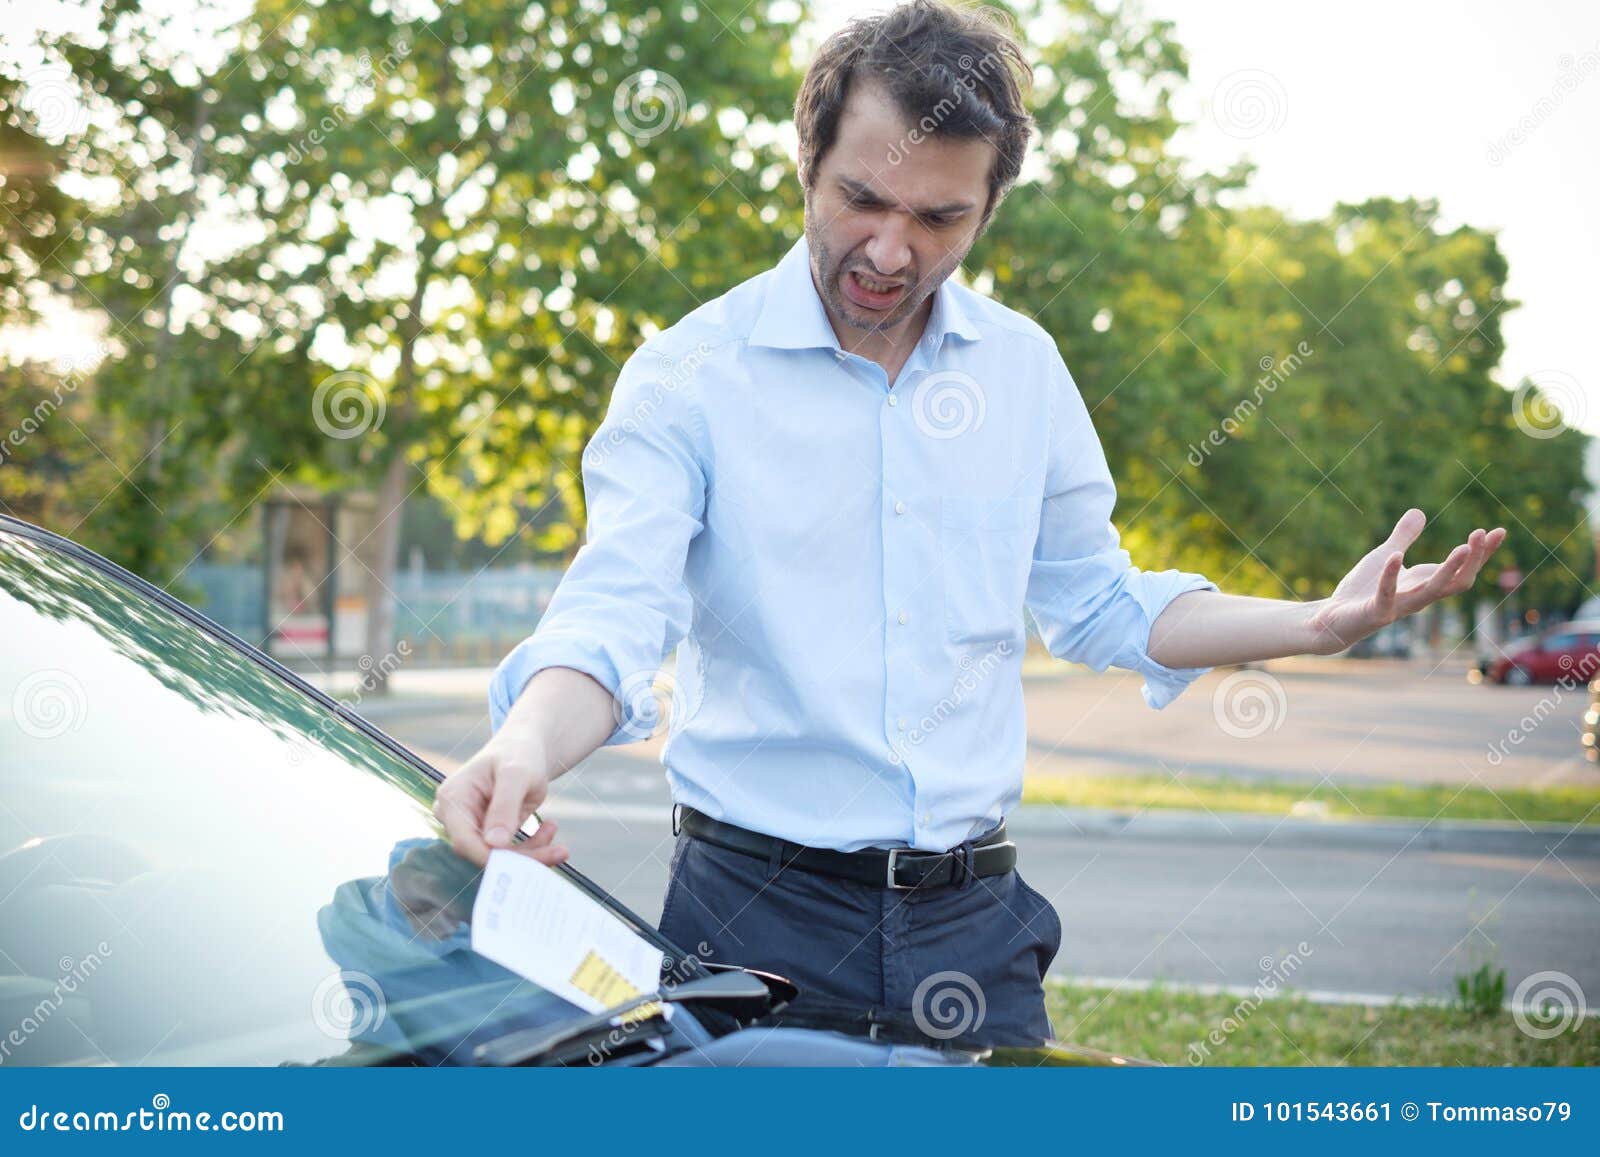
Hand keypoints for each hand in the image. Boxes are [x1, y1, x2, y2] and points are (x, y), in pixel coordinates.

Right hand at [431, 728, 569, 867]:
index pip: (465, 840)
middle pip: (482, 852)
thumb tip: (494, 843)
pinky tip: (549, 829)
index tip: (527, 863)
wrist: (524, 747)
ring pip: (498, 855)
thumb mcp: (516, 774)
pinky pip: (508, 851)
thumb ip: (505, 806)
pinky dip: (532, 846)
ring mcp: (471, 826)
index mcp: (453, 798)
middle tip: (560, 852)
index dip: (492, 856)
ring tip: (556, 835)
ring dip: (532, 852)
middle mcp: (455, 816)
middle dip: (522, 856)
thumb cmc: (518, 753)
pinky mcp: (488, 833)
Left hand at [1307, 508, 1506, 653]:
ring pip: (1432, 591)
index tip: (1499, 531)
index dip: (1481, 553)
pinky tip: (1395, 555)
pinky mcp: (1375, 613)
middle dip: (1473, 560)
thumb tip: (1419, 511)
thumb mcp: (1384, 556)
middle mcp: (1417, 597)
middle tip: (1484, 534)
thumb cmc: (1361, 591)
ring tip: (1464, 547)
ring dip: (1449, 570)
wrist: (1332, 620)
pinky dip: (1390, 576)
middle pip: (1457, 582)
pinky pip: (1386, 595)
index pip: (1461, 570)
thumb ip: (1403, 537)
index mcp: (1423, 583)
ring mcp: (1398, 607)